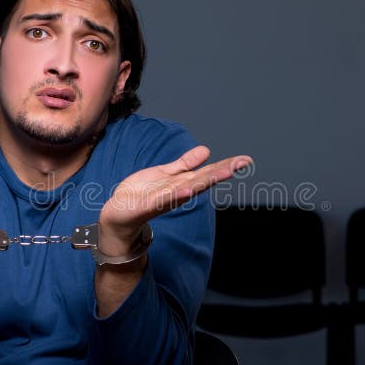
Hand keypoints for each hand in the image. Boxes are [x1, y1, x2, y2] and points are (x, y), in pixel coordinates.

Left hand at [98, 145, 251, 256]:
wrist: (119, 214)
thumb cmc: (141, 194)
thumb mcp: (165, 174)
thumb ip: (185, 164)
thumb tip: (206, 151)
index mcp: (182, 183)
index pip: (208, 172)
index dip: (226, 165)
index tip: (245, 160)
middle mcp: (178, 192)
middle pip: (204, 179)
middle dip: (223, 171)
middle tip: (243, 163)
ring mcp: (164, 199)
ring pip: (188, 188)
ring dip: (206, 180)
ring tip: (223, 172)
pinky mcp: (148, 205)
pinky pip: (164, 199)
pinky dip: (176, 194)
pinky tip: (188, 189)